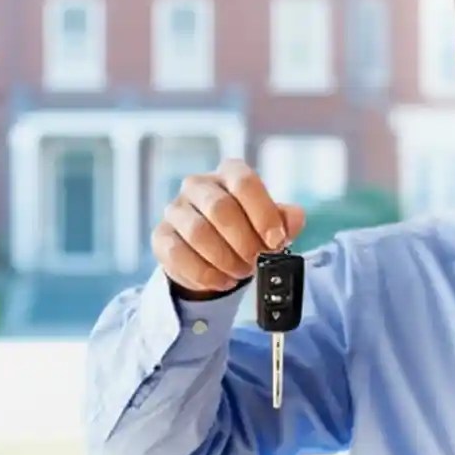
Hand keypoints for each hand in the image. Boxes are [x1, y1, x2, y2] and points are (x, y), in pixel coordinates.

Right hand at [152, 158, 305, 298]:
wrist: (210, 254)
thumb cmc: (244, 230)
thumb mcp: (269, 223)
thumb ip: (285, 219)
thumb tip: (293, 219)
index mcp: (229, 174)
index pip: (244, 182)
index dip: (263, 213)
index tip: (275, 241)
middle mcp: (199, 185)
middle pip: (220, 208)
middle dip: (244, 242)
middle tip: (256, 261)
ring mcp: (176, 209)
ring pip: (198, 233)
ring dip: (225, 259)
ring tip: (240, 272)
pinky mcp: (161, 236)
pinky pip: (179, 254)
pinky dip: (205, 274)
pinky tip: (222, 280)